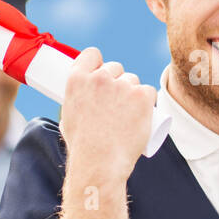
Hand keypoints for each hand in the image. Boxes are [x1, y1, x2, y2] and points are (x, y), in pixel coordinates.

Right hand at [59, 47, 155, 182]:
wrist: (100, 163)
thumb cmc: (83, 147)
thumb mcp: (68, 117)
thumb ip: (76, 101)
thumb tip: (82, 98)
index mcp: (77, 79)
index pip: (92, 55)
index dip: (99, 62)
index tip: (102, 71)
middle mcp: (99, 78)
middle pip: (115, 67)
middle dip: (118, 80)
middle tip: (118, 102)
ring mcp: (122, 86)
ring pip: (133, 80)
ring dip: (133, 92)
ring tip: (128, 115)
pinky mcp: (142, 96)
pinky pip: (149, 92)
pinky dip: (148, 102)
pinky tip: (142, 114)